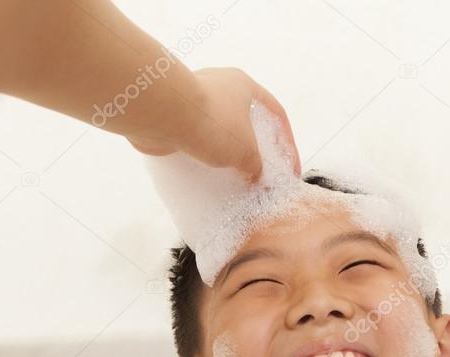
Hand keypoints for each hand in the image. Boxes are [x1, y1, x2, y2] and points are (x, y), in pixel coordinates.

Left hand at [127, 67, 299, 181]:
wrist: (160, 114)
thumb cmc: (212, 123)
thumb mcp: (246, 150)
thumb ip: (257, 166)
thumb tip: (256, 177)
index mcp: (244, 85)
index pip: (276, 113)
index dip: (287, 143)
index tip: (289, 169)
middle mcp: (220, 86)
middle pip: (246, 121)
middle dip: (253, 148)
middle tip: (259, 174)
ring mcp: (193, 100)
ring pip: (218, 131)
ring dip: (225, 153)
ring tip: (232, 178)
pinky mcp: (172, 115)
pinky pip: (195, 139)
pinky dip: (202, 156)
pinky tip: (206, 175)